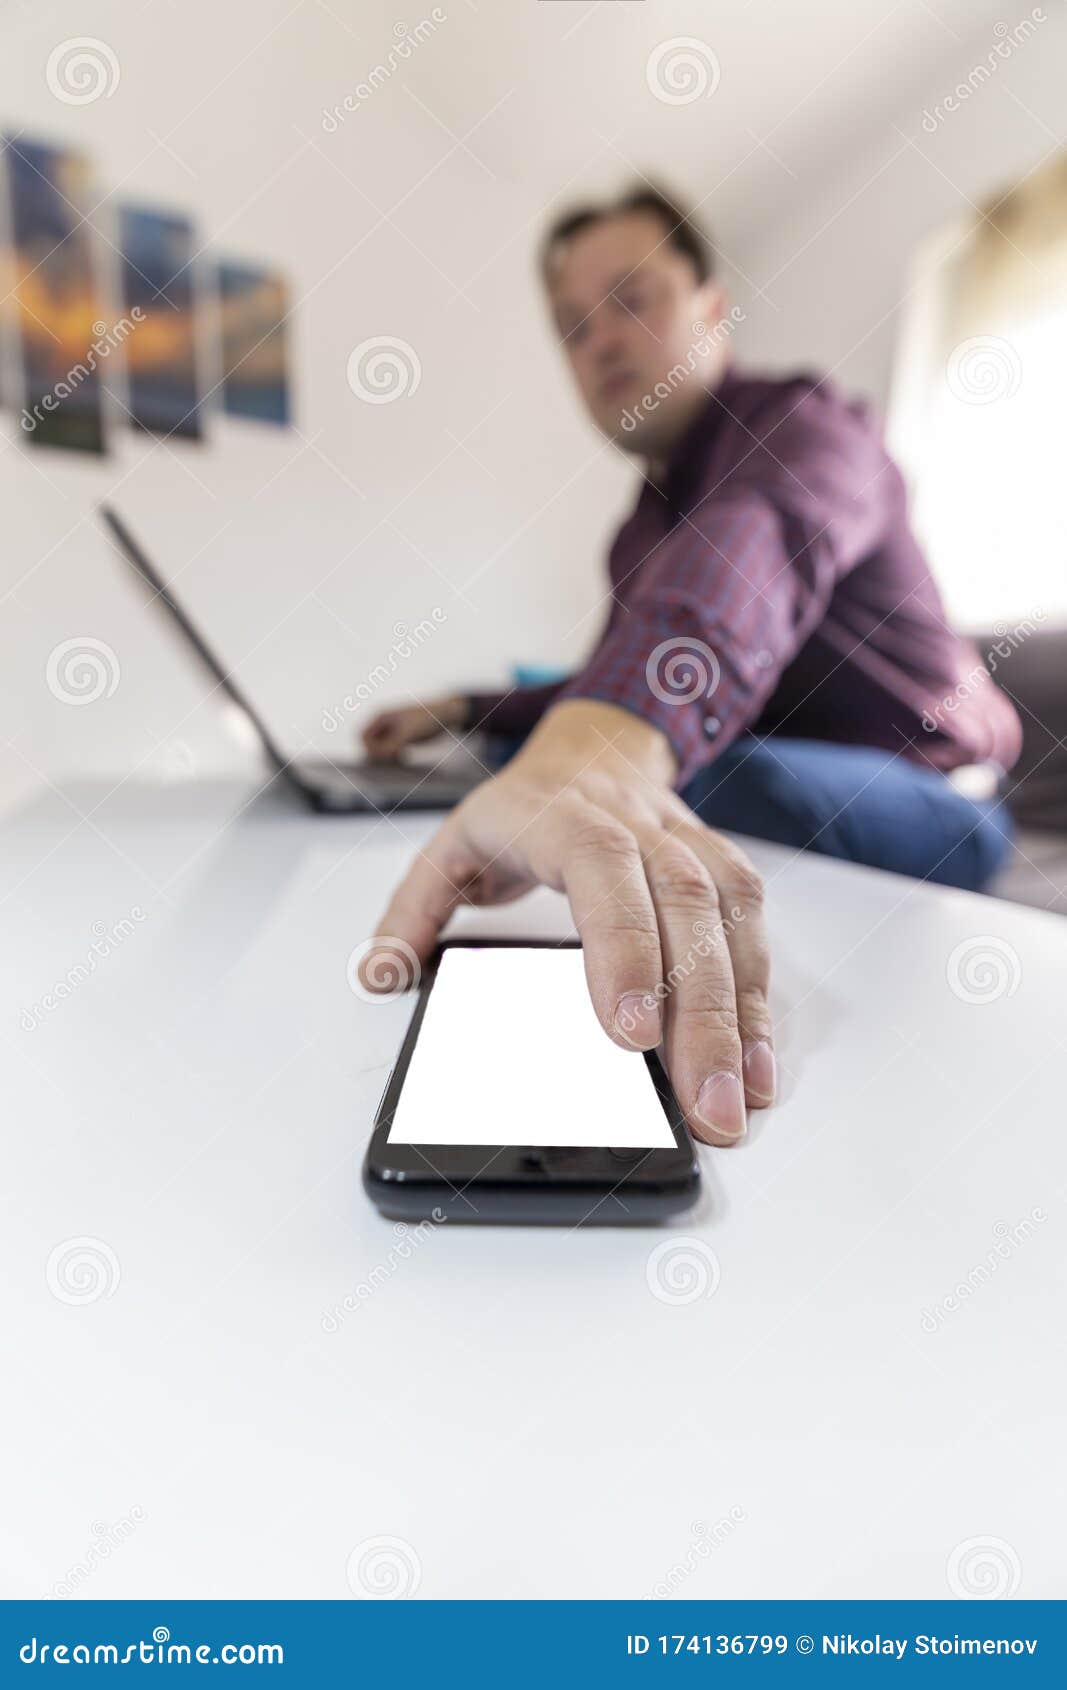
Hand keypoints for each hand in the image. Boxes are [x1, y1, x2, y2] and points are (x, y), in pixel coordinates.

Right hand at [360, 694, 467, 761]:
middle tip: (394, 758)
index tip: (385, 755)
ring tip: (400, 757)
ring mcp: (392, 731)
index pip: (362, 737)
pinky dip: (394, 756)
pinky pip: (390, 751)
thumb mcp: (407, 733)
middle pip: (370, 744)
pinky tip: (405, 756)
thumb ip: (390, 746)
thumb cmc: (426, 719)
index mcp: (380, 716)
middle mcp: (383, 723)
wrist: (446, 714)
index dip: (370, 749)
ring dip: (386, 756)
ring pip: (379, 749)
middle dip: (378, 754)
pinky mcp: (401, 738)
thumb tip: (376, 757)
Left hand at [363, 700, 773, 1144]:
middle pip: (683, 905)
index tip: (632, 1032)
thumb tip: (377, 974)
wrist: (595, 745)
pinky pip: (751, 927)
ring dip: (741, 1013)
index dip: (623, 944)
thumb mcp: (452, 844)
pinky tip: (757, 1060)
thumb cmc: (527, 807)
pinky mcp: (721, 869)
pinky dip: (759, 998)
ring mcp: (686, 843)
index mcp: (561, 814)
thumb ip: (412, 910)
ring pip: (728, 916)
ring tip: (739, 1096)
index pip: (601, 867)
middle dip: (700, 1013)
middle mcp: (636, 823)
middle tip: (701, 1103)